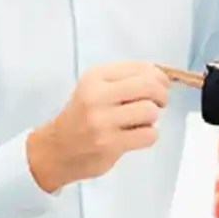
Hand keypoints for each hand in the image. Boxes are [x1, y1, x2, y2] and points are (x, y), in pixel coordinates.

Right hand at [27, 61, 168, 191]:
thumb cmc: (83, 116)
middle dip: (162, 95)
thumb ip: (126, 79)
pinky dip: (149, 135)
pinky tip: (136, 135)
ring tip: (141, 121)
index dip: (159, 77)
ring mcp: (103, 121)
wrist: (56, 149)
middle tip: (159, 103)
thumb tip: (162, 78)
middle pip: (150, 86)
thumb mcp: (96, 87)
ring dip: (152, 118)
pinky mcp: (110, 144)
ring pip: (151, 111)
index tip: (160, 85)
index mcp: (95, 77)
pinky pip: (149, 135)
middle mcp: (97, 95)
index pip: (142, 68)